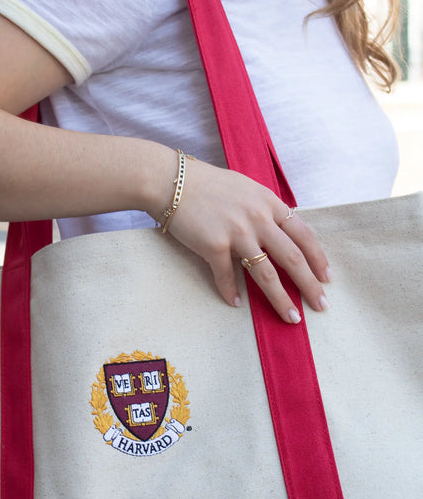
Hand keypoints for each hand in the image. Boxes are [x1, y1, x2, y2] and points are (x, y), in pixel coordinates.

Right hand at [166, 159, 329, 323]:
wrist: (172, 181)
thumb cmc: (207, 184)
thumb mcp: (246, 188)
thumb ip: (264, 209)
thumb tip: (279, 230)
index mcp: (268, 203)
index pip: (303, 234)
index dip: (318, 258)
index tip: (326, 277)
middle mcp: (257, 218)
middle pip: (292, 258)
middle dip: (309, 285)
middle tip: (321, 305)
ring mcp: (236, 232)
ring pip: (265, 273)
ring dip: (280, 299)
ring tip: (291, 317)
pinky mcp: (214, 245)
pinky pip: (227, 276)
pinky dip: (231, 292)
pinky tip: (236, 304)